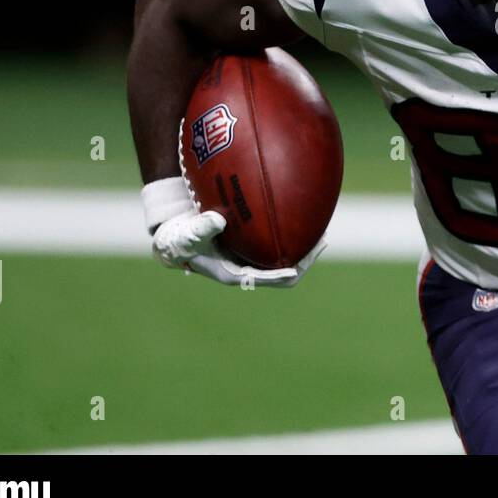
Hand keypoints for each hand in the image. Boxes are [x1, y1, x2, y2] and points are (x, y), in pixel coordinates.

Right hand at [142, 176, 323, 286]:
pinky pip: (279, 246)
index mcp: (235, 273)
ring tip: (322, 232)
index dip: (281, 275)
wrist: (176, 238)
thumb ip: (201, 228)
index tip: (296, 269)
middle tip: (321, 242)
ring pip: (286, 260)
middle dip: (303, 260)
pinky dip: (292, 237)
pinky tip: (304, 219)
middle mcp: (248, 268)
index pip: (265, 278)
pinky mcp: (253, 247)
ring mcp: (253, 259)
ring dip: (303, 249)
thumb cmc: (181, 240)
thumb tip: (219, 220)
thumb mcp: (187, 235)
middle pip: (284, 273)